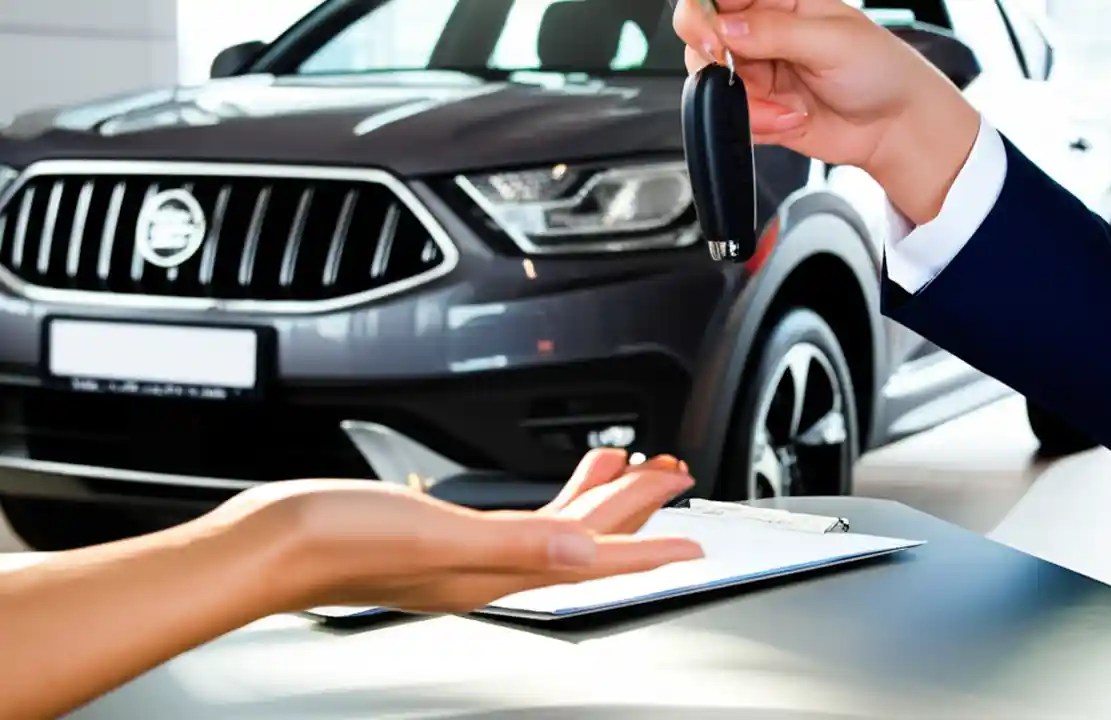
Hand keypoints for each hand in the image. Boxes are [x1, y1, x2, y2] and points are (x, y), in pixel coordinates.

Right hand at [199, 450, 702, 613]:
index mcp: (494, 570)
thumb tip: (586, 547)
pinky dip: (544, 497)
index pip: (591, 562)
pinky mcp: (437, 537)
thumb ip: (515, 541)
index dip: (646, 551)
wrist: (268, 545)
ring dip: (594, 499)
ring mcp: (463, 555)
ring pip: (551, 527)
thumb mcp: (432, 533)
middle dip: (632, 510)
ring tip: (625, 468)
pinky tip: (548, 483)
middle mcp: (486, 568)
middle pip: (582, 540)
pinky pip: (513, 520)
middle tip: (671, 480)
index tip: (693, 544)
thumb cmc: (336, 540)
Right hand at [674, 0, 980, 222]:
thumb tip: (726, 26)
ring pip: (710, 79)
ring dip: (742, 99)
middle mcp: (761, 32)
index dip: (705, 9)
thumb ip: (775, 31)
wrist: (895, 126)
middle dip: (709, 53)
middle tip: (728, 67)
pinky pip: (732, 116)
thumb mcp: (832, 40)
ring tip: (783, 107)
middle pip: (701, 32)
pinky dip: (756, 123)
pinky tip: (791, 120)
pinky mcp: (757, 108)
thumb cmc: (879, 69)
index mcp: (780, 0)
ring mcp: (756, 71)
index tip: (713, 31)